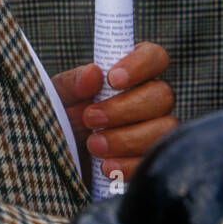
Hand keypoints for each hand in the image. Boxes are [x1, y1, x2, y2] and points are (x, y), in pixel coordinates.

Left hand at [52, 42, 175, 183]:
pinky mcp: (151, 160)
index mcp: (130, 74)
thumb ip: (71, 83)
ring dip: (126, 139)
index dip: (140, 65)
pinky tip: (106, 166)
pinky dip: (130, 165)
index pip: (154, 56)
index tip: (113, 79)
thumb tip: (93, 73)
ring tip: (94, 145)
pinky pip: (155, 161)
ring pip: (164, 128)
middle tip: (90, 119)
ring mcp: (155, 131)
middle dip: (125, 109)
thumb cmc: (61, 119)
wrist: (59, 161)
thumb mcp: (57, 97)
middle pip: (163, 95)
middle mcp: (149, 99)